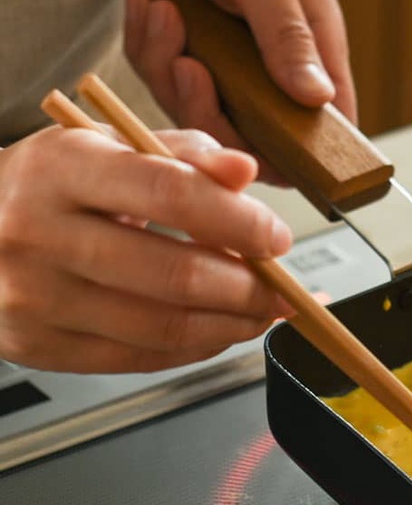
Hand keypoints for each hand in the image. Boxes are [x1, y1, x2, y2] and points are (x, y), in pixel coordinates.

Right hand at [0, 126, 293, 372]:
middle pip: (175, 274)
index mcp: (61, 168)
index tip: (278, 237)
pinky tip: (221, 329)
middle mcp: (38, 232)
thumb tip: (244, 173)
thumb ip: (183, 155)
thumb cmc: (47, 187)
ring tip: (262, 311)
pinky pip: (141, 357)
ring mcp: (34, 297)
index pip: (170, 194)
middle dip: (249, 287)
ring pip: (165, 326)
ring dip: (233, 325)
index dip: (239, 222)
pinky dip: (197, 347)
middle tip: (283, 286)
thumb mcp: (105, 147)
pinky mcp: (39, 345)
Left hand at [125, 0, 356, 179]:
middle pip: (251, 136)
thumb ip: (287, 37)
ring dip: (167, 71)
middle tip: (186, 64)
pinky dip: (149, 50)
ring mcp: (237, 66)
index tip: (253, 154)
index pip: (323, 129)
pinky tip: (151, 6)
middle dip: (206, 110)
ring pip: (201, 111)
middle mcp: (279, 68)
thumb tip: (319, 99)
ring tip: (163, 13)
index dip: (296, 157)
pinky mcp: (199, 55)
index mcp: (315, 51)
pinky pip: (167, 80)